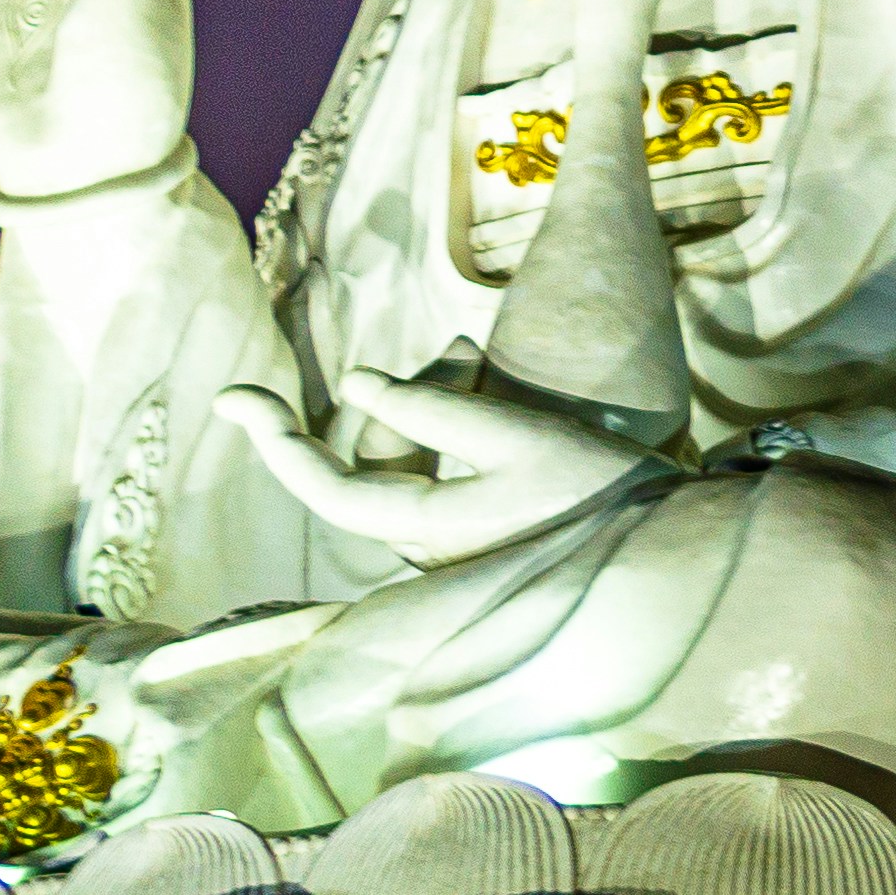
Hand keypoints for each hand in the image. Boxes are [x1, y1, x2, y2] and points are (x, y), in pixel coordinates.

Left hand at [217, 372, 658, 565]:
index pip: (325, 486)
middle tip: (464, 347)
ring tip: (476, 357)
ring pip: (405, 458)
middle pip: (375, 456)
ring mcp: (446, 542)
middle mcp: (422, 545)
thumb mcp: (514, 436)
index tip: (230, 396)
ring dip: (431, 400)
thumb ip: (431, 411)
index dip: (274, 441)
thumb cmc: (595, 492)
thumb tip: (354, 385)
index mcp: (424, 528)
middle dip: (403, 391)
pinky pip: (433, 468)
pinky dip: (447, 422)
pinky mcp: (471, 531)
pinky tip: (481, 384)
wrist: (665, 547)